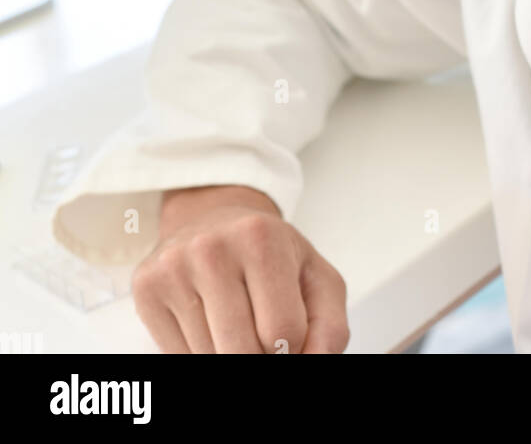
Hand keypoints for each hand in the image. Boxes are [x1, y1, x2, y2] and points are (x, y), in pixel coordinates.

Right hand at [131, 185, 349, 353]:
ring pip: (208, 358)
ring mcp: (173, 267)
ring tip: (235, 320)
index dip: (291, 346)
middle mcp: (211, 248)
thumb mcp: (316, 279)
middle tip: (260, 334)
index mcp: (261, 237)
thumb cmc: (271, 255)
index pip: (283, 332)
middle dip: (259, 356)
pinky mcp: (146, 288)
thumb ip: (329, 328)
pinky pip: (178, 357)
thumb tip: (313, 364)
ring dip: (227, 353)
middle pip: (242, 352)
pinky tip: (208, 322)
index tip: (287, 332)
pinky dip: (199, 353)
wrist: (216, 221)